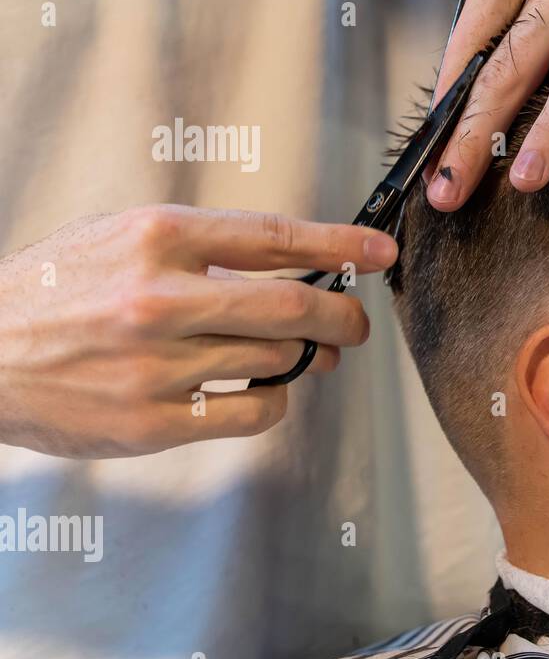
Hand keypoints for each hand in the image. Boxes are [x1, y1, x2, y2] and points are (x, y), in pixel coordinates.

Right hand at [0, 205, 396, 458]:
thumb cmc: (57, 290)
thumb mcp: (120, 237)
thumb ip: (202, 246)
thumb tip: (293, 262)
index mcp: (155, 236)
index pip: (274, 237)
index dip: (340, 246)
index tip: (380, 253)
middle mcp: (159, 298)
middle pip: (292, 307)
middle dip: (342, 316)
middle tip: (354, 324)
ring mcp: (154, 364)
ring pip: (277, 361)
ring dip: (303, 358)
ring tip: (296, 353)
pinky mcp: (150, 421)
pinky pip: (251, 413)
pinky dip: (272, 400)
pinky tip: (258, 389)